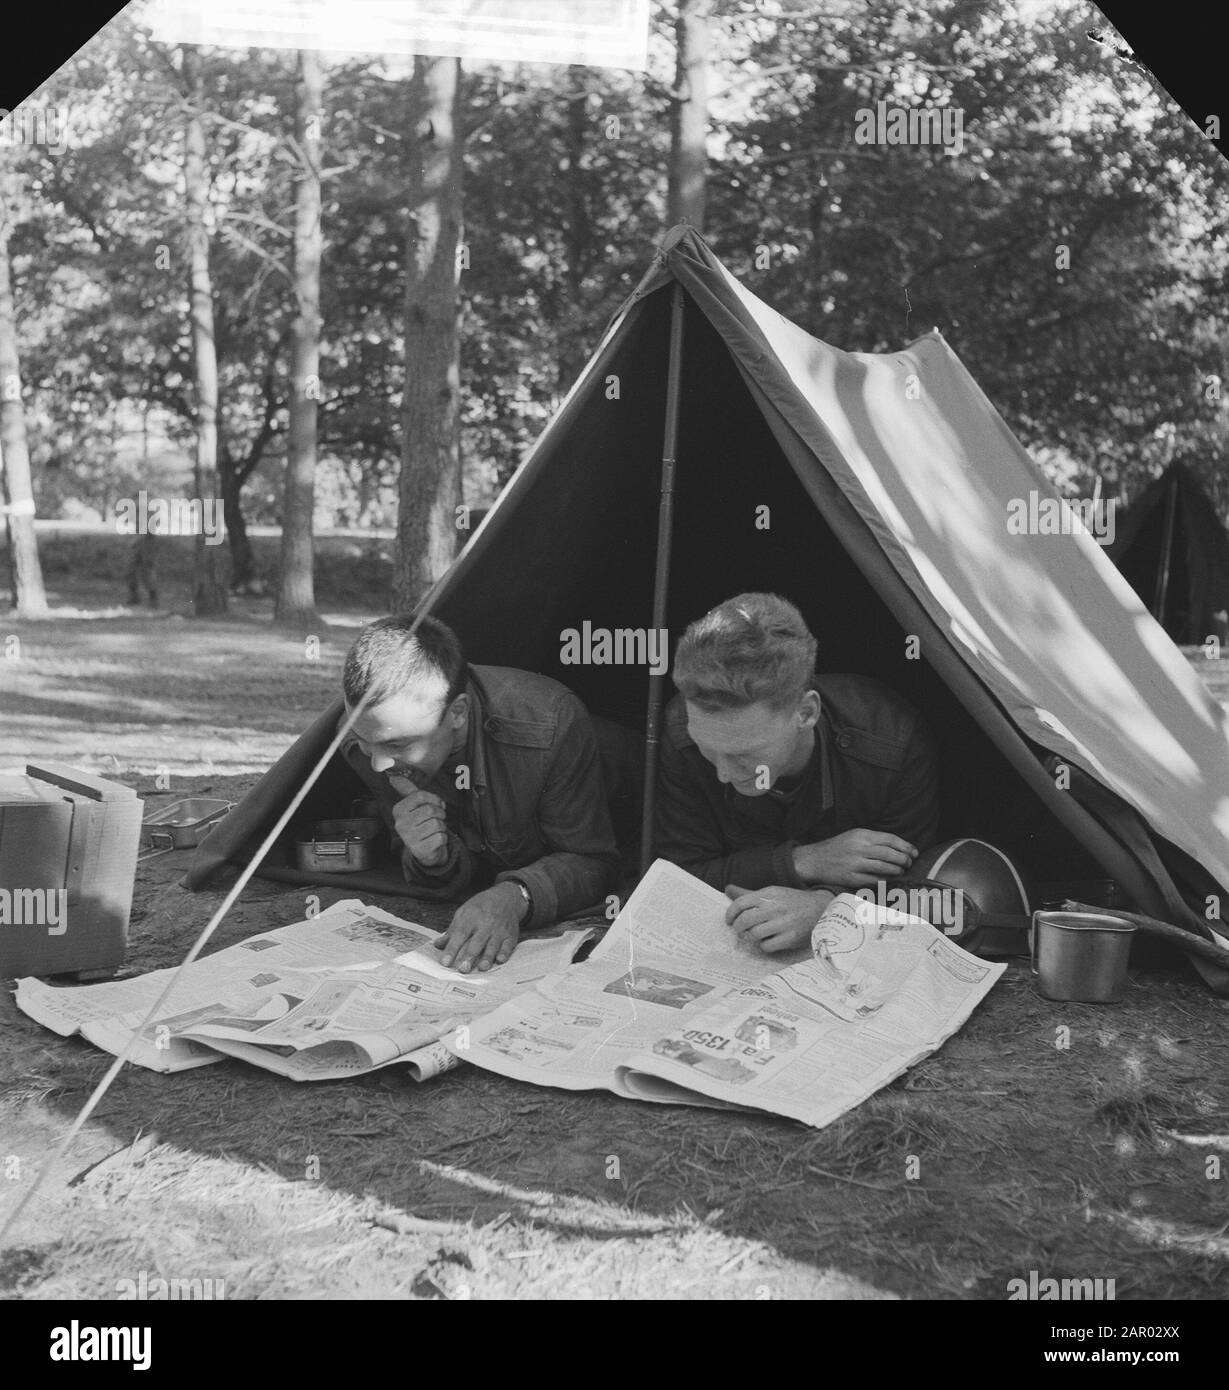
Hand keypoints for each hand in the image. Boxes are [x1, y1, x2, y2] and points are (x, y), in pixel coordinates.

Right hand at [392, 788, 449, 867]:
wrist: (424, 849)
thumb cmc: (421, 823)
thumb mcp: (414, 805)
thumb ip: (406, 790)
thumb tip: (393, 776)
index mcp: (398, 810)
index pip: (420, 795)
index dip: (434, 798)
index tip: (437, 804)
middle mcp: (401, 824)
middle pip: (430, 809)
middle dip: (440, 813)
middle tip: (438, 818)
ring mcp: (409, 838)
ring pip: (437, 823)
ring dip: (442, 826)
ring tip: (434, 830)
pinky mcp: (420, 850)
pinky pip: (441, 837)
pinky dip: (443, 838)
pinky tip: (435, 840)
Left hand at [434, 883, 524, 972]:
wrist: (505, 898)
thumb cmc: (481, 907)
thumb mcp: (463, 912)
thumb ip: (452, 931)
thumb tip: (438, 945)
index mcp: (470, 918)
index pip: (459, 935)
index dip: (452, 949)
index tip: (445, 962)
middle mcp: (485, 924)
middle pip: (476, 942)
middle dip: (469, 956)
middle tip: (462, 969)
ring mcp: (499, 930)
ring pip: (492, 945)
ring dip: (487, 957)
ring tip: (481, 968)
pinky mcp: (510, 935)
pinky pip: (508, 945)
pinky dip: (505, 952)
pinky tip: (500, 960)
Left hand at [724, 885, 834, 953]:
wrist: (821, 909)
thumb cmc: (792, 902)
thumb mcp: (772, 893)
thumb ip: (749, 893)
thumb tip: (727, 889)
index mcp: (769, 893)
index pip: (740, 903)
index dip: (730, 914)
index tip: (729, 920)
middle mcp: (775, 907)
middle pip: (744, 921)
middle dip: (738, 927)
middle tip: (739, 930)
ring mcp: (783, 923)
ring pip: (754, 934)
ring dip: (751, 936)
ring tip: (755, 934)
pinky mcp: (790, 938)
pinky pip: (766, 946)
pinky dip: (764, 945)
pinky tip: (768, 940)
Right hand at [793, 830, 916, 887]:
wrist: (814, 860)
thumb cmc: (836, 848)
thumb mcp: (853, 836)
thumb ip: (873, 840)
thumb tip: (897, 847)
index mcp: (861, 835)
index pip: (890, 839)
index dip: (906, 846)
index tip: (914, 852)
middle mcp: (859, 848)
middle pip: (890, 854)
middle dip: (904, 860)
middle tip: (909, 863)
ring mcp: (855, 864)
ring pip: (885, 867)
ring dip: (897, 870)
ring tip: (901, 871)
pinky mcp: (851, 878)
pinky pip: (874, 880)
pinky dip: (885, 880)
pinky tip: (889, 880)